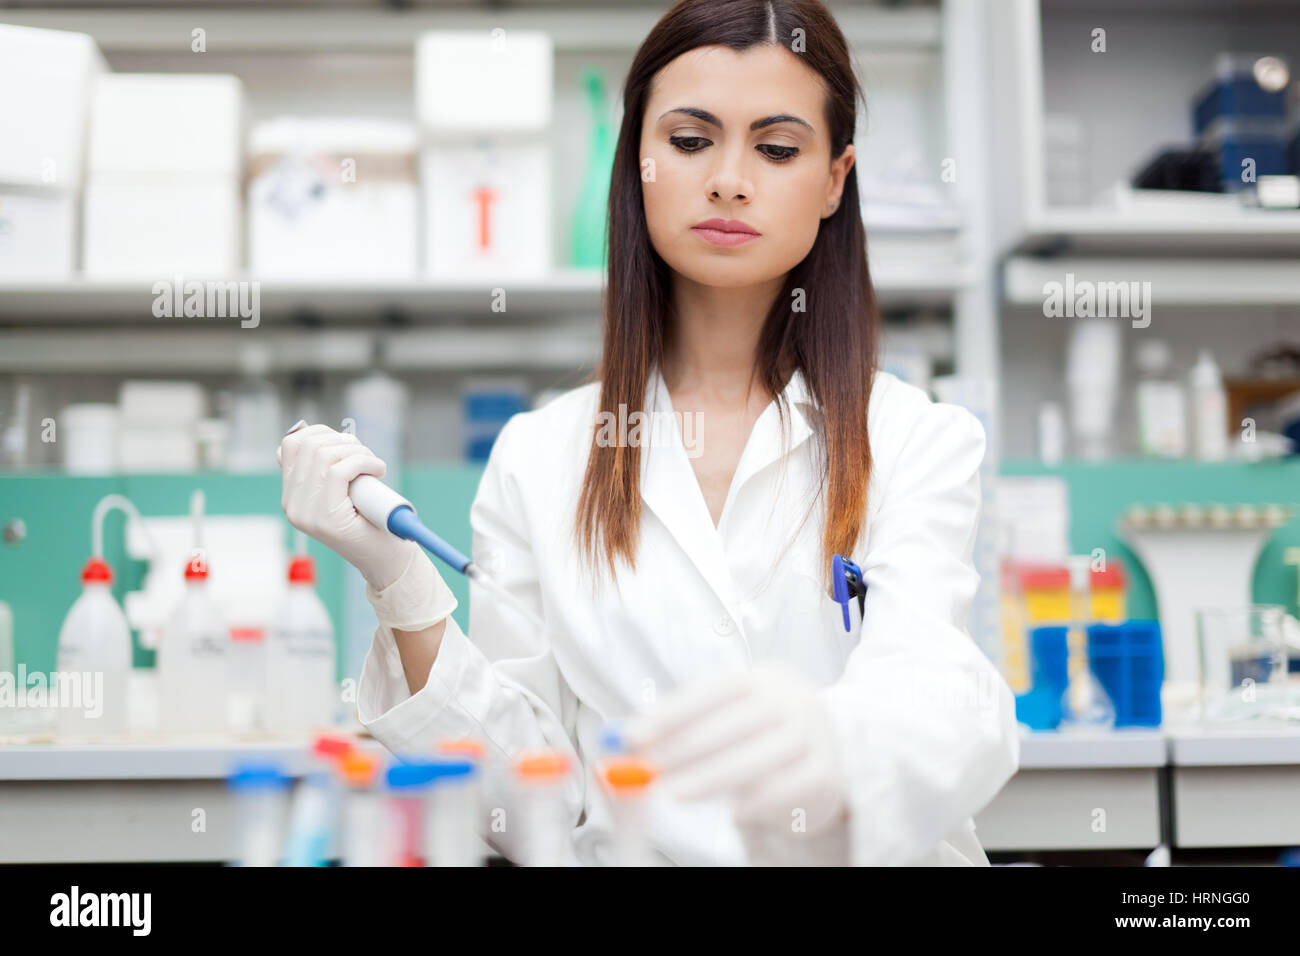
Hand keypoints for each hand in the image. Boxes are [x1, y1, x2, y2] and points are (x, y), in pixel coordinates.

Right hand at [278, 424, 416, 589]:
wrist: (386, 560)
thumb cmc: (370, 521)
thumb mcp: (341, 490)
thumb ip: (323, 468)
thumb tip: (312, 432)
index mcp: (292, 495)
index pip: (291, 445)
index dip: (321, 432)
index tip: (346, 443)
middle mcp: (292, 504)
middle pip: (309, 446)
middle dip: (343, 441)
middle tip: (365, 455)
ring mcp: (305, 513)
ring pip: (324, 455)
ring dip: (357, 451)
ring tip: (374, 464)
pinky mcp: (325, 518)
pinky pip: (339, 470)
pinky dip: (364, 462)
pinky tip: (379, 470)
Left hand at [625, 663, 848, 837]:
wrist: (831, 752)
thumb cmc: (762, 734)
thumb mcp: (725, 718)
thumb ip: (680, 727)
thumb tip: (624, 739)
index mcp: (763, 677)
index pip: (714, 689)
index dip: (672, 711)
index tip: (634, 736)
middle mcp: (792, 699)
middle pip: (735, 721)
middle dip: (685, 748)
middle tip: (650, 770)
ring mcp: (815, 734)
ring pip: (761, 756)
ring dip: (713, 777)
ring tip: (677, 794)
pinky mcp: (827, 771)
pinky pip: (790, 787)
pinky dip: (759, 801)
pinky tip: (734, 811)